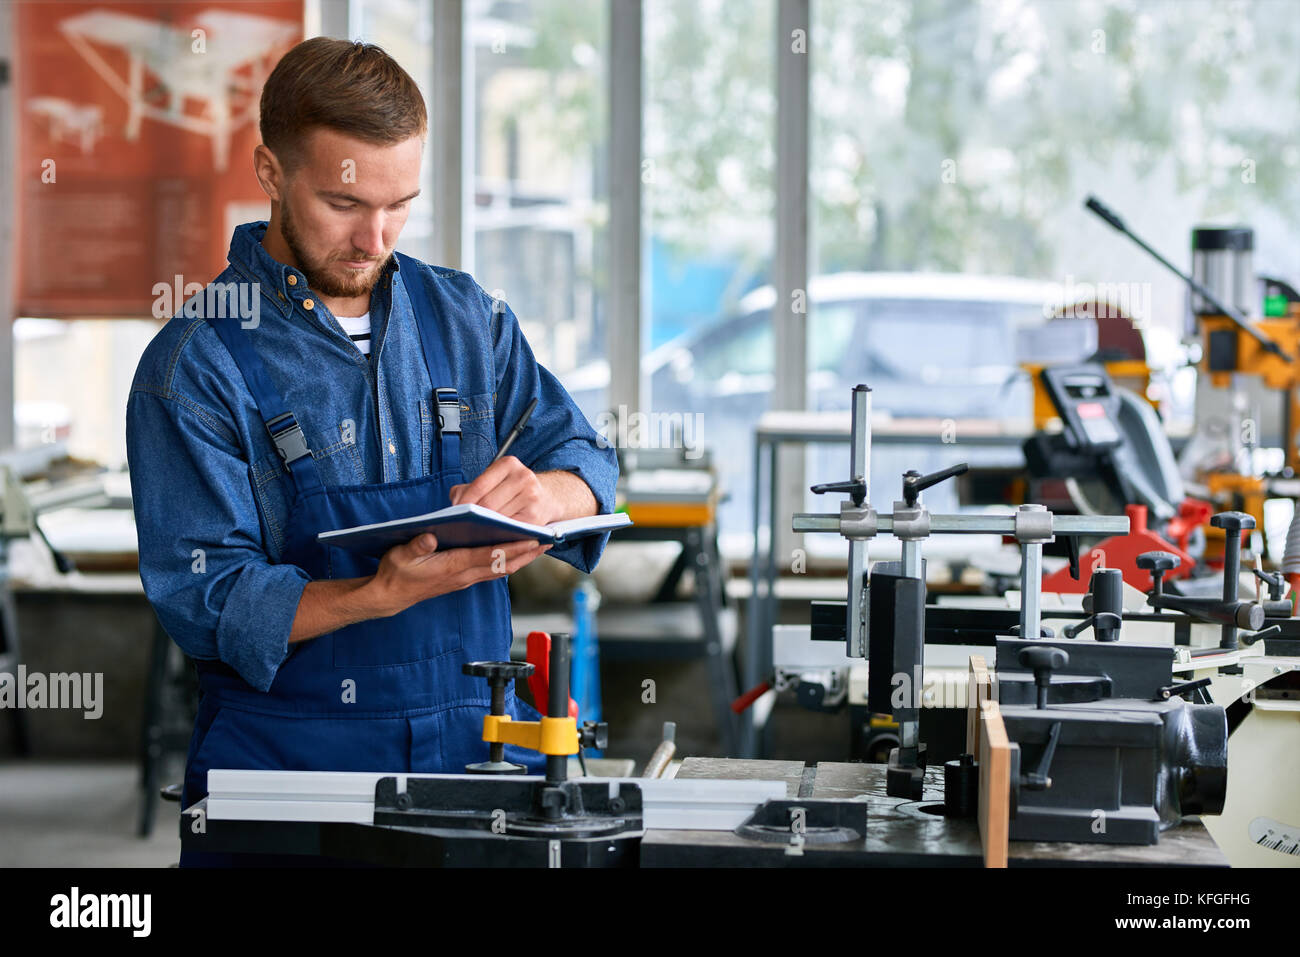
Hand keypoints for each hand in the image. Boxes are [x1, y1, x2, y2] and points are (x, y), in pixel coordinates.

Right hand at [367, 532, 549, 615]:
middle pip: (502, 564)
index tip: (531, 538)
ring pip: (501, 569)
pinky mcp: (463, 580)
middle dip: (526, 552)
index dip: (511, 547)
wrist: (389, 596)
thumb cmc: (396, 573)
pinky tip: (517, 554)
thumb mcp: (400, 555)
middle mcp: (463, 575)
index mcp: (452, 566)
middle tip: (548, 540)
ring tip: (540, 545)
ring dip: (522, 558)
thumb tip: (430, 535)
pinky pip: (492, 571)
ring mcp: (465, 579)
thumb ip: (416, 545)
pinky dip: (508, 562)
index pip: (488, 555)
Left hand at [448, 456, 550, 524]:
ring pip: (498, 518)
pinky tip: (491, 535)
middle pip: (488, 504)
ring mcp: (532, 497)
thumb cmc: (513, 490)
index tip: (453, 513)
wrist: (547, 497)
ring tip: (474, 530)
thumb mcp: (493, 480)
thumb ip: (469, 488)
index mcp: (508, 464)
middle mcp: (523, 477)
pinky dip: (499, 533)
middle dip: (472, 517)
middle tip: (461, 525)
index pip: (480, 485)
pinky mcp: (536, 516)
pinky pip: (510, 529)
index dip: (464, 502)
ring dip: (484, 527)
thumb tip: (455, 503)